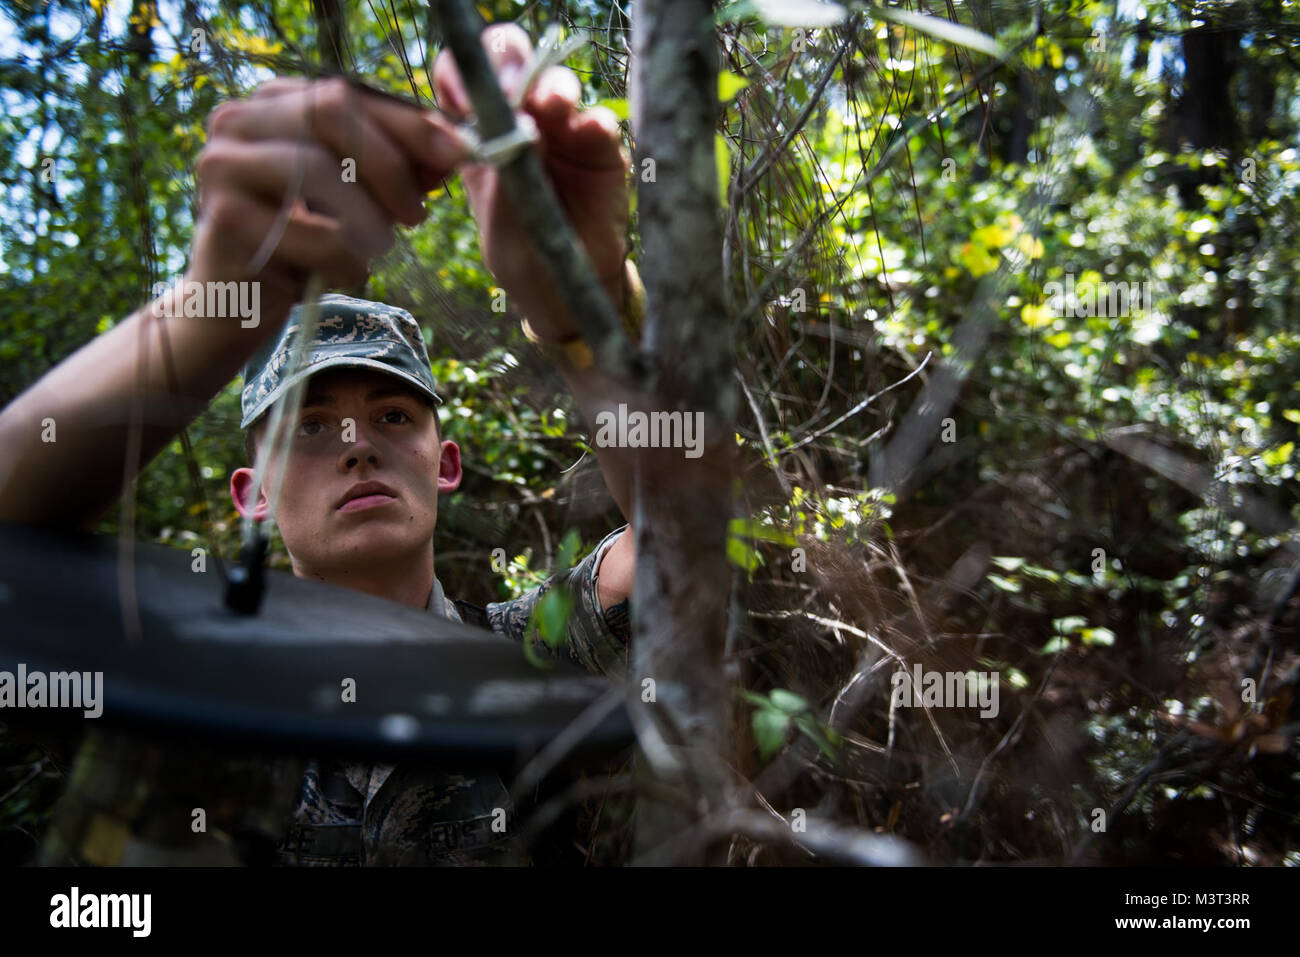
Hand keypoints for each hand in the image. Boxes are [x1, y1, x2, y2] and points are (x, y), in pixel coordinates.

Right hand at [189, 77, 471, 316]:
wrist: (236, 299)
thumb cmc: (304, 241)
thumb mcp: (358, 197)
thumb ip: (399, 167)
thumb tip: (456, 148)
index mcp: (274, 101)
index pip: (349, 92)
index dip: (411, 123)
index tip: (461, 154)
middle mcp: (239, 119)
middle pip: (330, 111)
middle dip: (388, 164)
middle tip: (416, 215)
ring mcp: (222, 164)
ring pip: (318, 169)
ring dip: (369, 219)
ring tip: (380, 250)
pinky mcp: (223, 219)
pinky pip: (309, 233)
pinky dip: (345, 260)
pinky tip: (347, 275)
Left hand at [433, 23, 629, 340]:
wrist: (568, 292)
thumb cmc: (524, 259)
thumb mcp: (499, 227)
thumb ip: (503, 180)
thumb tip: (520, 127)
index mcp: (479, 134)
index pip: (460, 80)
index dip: (460, 74)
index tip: (464, 95)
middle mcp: (519, 121)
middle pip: (511, 63)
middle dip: (510, 64)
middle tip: (513, 87)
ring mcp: (563, 131)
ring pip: (557, 83)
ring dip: (555, 86)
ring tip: (554, 104)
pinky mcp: (602, 149)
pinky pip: (601, 122)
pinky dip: (597, 120)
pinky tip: (592, 130)